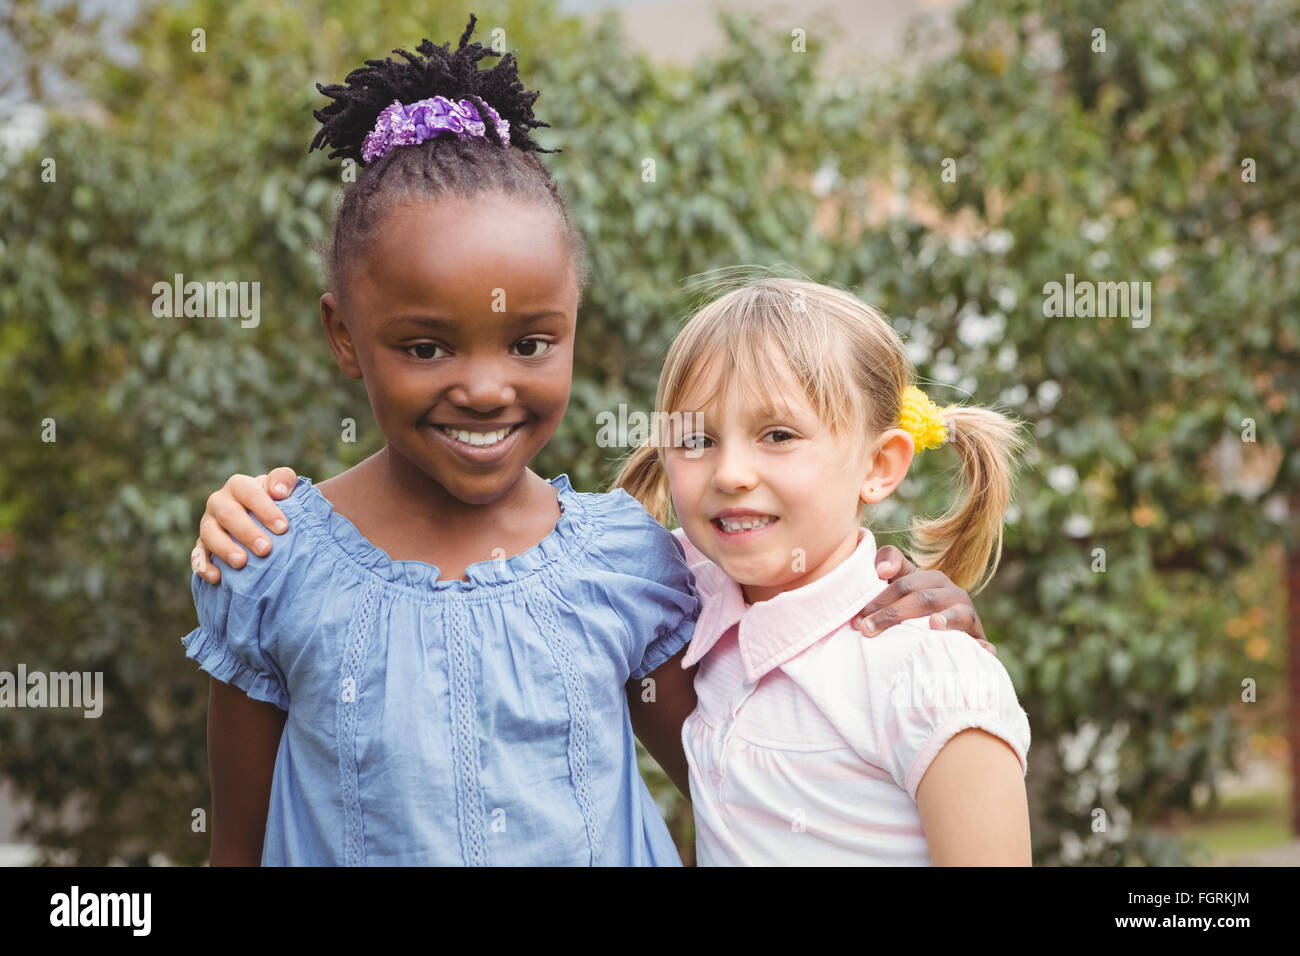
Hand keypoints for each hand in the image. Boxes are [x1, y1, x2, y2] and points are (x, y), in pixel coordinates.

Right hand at [190, 467, 298, 584]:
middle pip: (228, 514)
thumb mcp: (282, 486)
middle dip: (247, 532)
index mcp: (238, 486)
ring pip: (209, 534)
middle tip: (266, 549)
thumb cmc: (275, 501)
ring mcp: (208, 524)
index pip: (249, 493)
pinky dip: (204, 566)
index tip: (283, 528)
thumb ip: (284, 479)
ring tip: (241, 563)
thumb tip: (279, 492)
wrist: (261, 518)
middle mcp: (219, 502)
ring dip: (224, 549)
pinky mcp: (203, 544)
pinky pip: (198, 555)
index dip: (266, 510)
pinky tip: (217, 577)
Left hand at [852, 546, 996, 656]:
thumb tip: (881, 571)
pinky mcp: (980, 641)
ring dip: (946, 620)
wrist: (951, 637)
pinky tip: (980, 652)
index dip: (881, 594)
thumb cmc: (915, 611)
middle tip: (866, 630)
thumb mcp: (900, 588)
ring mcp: (968, 617)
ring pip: (958, 615)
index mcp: (931, 579)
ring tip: (933, 626)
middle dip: (892, 614)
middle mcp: (952, 594)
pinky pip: (983, 645)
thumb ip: (886, 568)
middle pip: (923, 599)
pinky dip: (982, 649)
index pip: (904, 582)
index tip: (861, 611)